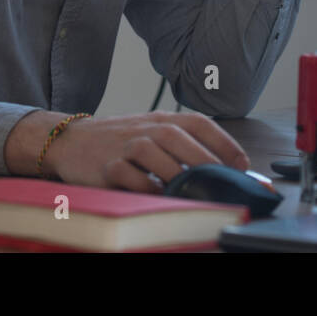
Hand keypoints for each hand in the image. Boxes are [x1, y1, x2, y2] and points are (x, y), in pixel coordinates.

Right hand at [42, 111, 249, 192]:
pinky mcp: (106, 165)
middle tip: (222, 182)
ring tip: (192, 191)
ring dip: (175, 173)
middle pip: (178, 137)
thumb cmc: (123, 140)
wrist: (74, 140)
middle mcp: (146, 128)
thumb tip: (226, 170)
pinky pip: (128, 175)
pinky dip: (144, 186)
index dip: (224, 142)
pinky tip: (157, 196)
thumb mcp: (153, 133)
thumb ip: (183, 146)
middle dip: (204, 160)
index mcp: (163, 119)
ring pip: (153, 153)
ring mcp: (125, 145)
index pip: (199, 123)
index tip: (242, 164)